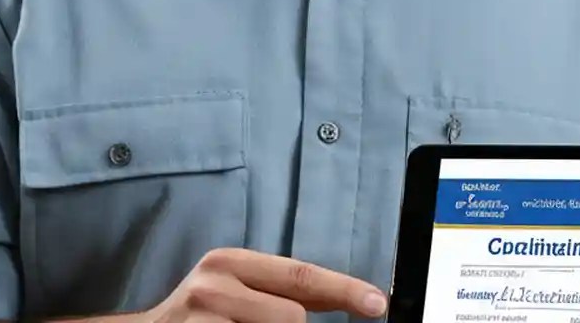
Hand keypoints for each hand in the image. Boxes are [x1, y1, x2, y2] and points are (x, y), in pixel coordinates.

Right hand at [143, 248, 387, 322]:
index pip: (300, 275)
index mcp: (230, 262)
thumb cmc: (202, 312)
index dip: (344, 289)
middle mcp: (213, 286)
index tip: (377, 303)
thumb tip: (343, 299)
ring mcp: (202, 321)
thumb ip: (281, 291)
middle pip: (292, 317)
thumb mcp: (237, 288)